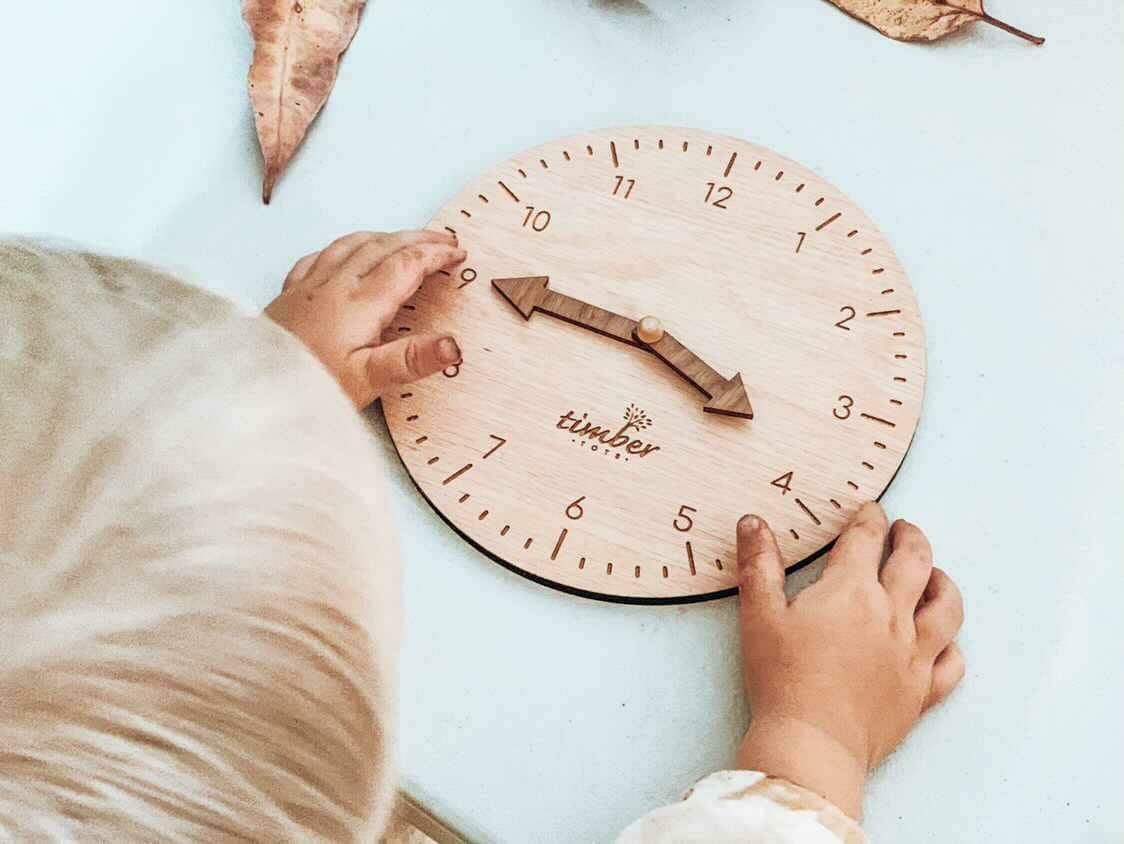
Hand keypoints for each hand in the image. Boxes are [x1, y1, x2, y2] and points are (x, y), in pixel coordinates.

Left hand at [265, 230, 465, 407]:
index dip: (436, 255)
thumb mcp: (367, 381)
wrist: (246, 389)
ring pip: (352, 244)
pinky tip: (343, 254)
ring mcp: (308, 286)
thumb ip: (411, 360)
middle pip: (383, 245)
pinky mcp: (288, 296)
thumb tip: (453, 345)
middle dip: (417, 238)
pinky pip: (320, 256)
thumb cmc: (305, 388)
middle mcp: (335, 285)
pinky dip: (344, 247)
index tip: (458, 254)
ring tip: (403, 238)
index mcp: (360, 303)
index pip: (407, 264)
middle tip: (444, 240)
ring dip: (384, 236)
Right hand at [734, 502, 964, 818]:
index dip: (870, 518)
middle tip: (906, 529)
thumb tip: (753, 523)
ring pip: (946, 608)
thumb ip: (758, 565)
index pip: (867, 539)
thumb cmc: (781, 678)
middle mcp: (891, 615)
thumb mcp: (758, 615)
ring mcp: (912, 655)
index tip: (871, 510)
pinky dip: (951, 647)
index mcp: (851, 591)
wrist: (812, 744)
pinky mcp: (920, 692)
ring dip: (943, 584)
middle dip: (911, 538)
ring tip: (936, 574)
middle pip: (915, 563)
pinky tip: (943, 642)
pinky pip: (951, 664)